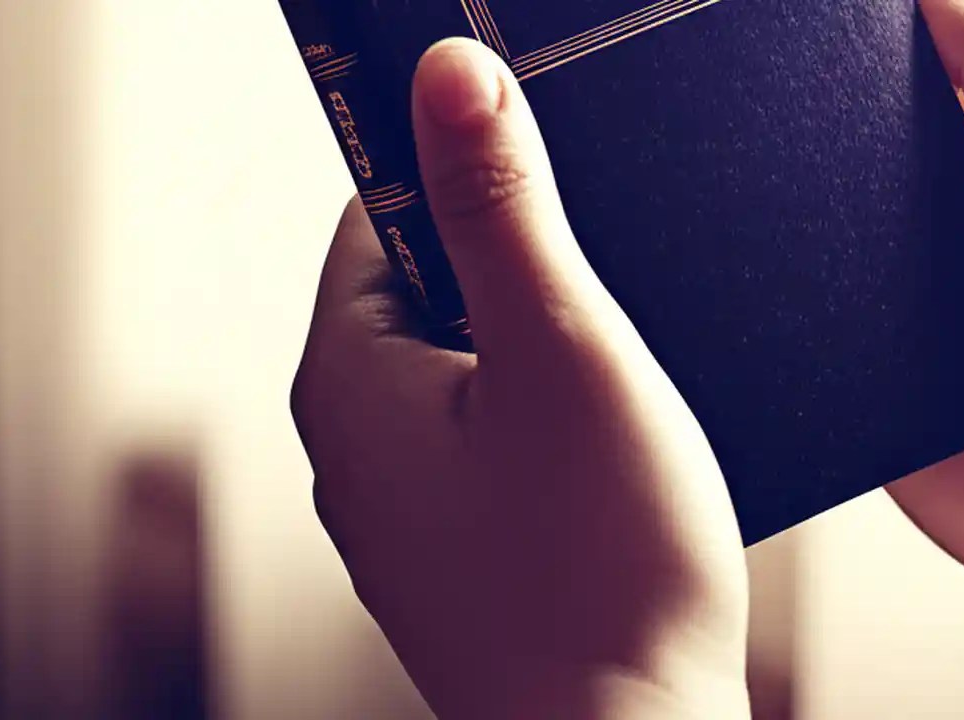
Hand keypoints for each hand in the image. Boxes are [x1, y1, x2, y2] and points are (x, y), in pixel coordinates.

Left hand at [290, 40, 748, 718]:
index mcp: (348, 380)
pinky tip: (611, 458)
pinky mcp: (460, 554)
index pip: (374, 218)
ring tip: (615, 388)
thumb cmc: (603, 562)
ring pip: (465, 373)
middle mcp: (355, 449)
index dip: (459, 178)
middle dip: (514, 274)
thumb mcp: (562, 348)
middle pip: (423, 294)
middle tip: (601, 302)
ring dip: (539, 354)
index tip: (542, 182)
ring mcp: (406, 511)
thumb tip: (446, 76)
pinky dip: (546, 425)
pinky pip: (490, 444)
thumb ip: (499, 209)